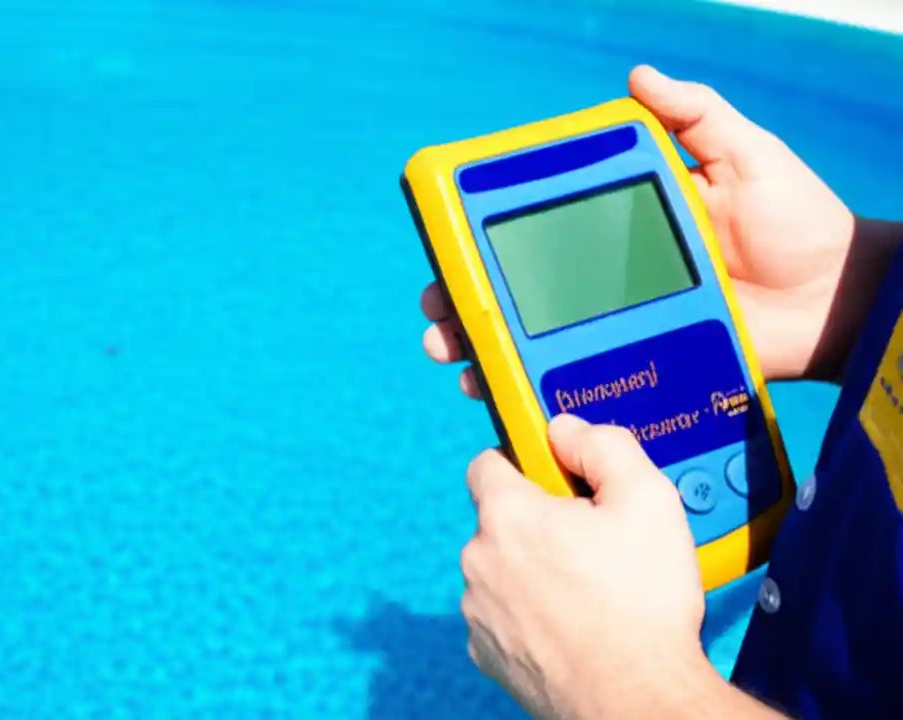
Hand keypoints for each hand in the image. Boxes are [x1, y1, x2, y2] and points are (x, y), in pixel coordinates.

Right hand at [422, 65, 864, 389]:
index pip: (543, 228)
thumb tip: (637, 76)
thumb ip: (696, 116)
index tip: (450, 244)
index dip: (491, 238)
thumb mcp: (746, 155)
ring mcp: (625, 324)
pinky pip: (586, 380)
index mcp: (626, 224)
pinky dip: (541, 391)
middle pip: (524, 291)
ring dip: (489, 349)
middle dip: (468, 302)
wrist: (840, 299)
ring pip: (541, 341)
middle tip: (438, 312)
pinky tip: (507, 396)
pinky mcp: (646, 363)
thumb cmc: (799, 220)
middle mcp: (613, 276)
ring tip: (456, 355)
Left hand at [461, 415, 783, 718]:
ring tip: (591, 592)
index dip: (525, 461)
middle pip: (500, 520)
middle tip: (593, 542)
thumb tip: (566, 429)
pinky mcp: (486, 654)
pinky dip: (531, 617)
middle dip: (539, 523)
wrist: (637, 699)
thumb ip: (604, 446)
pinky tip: (575, 627)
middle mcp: (478, 559)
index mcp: (506, 514)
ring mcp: (477, 611)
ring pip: (501, 570)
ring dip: (533, 572)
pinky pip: (503, 617)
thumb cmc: (642, 602)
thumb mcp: (647, 500)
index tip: (559, 477)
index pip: (489, 461)